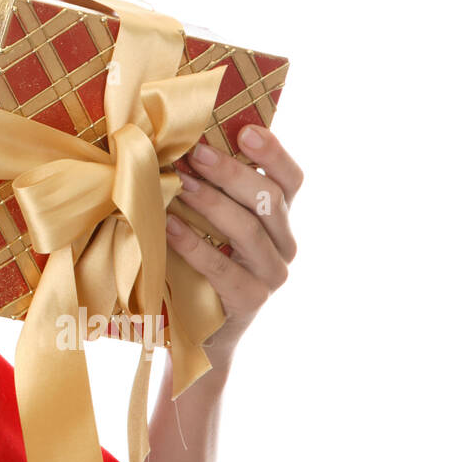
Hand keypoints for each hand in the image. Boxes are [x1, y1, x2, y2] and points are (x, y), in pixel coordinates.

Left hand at [164, 125, 303, 364]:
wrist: (195, 330)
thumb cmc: (194, 263)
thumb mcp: (203, 222)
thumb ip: (205, 188)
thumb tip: (178, 141)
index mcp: (276, 219)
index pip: (290, 180)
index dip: (273, 153)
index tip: (246, 130)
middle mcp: (283, 244)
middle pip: (269, 199)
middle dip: (231, 172)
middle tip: (195, 152)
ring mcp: (271, 275)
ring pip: (249, 230)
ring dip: (211, 202)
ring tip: (178, 183)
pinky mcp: (250, 300)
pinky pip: (223, 268)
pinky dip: (194, 244)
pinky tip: (170, 225)